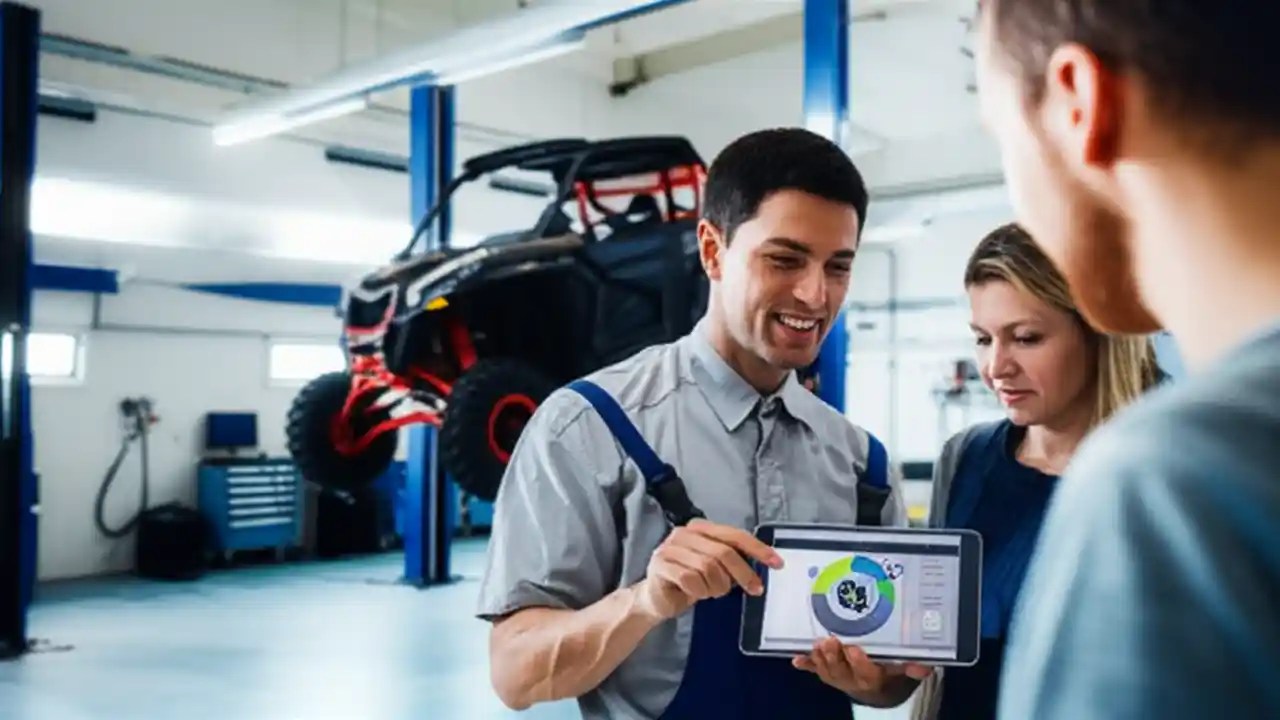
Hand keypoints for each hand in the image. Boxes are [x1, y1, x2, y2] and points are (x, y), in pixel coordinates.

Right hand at [635, 519, 783, 621]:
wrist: (655, 598)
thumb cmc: (688, 581)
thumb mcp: (714, 568)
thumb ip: (732, 559)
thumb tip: (763, 562)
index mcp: (701, 528)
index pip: (734, 535)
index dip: (757, 549)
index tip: (776, 563)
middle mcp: (684, 533)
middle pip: (723, 552)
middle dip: (743, 573)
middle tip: (755, 589)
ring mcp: (670, 548)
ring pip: (708, 567)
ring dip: (716, 586)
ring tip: (712, 592)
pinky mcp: (660, 565)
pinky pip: (691, 579)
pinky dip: (700, 591)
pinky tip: (696, 594)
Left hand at [793, 637, 931, 706]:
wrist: (880, 690)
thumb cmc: (891, 672)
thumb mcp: (904, 670)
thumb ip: (912, 667)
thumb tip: (923, 666)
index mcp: (874, 678)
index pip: (867, 673)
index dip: (859, 663)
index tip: (854, 649)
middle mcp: (854, 681)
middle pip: (842, 672)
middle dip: (834, 657)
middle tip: (829, 640)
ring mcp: (839, 678)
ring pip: (827, 671)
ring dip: (820, 659)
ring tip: (816, 644)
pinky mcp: (828, 673)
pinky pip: (815, 670)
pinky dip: (806, 665)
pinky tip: (796, 660)